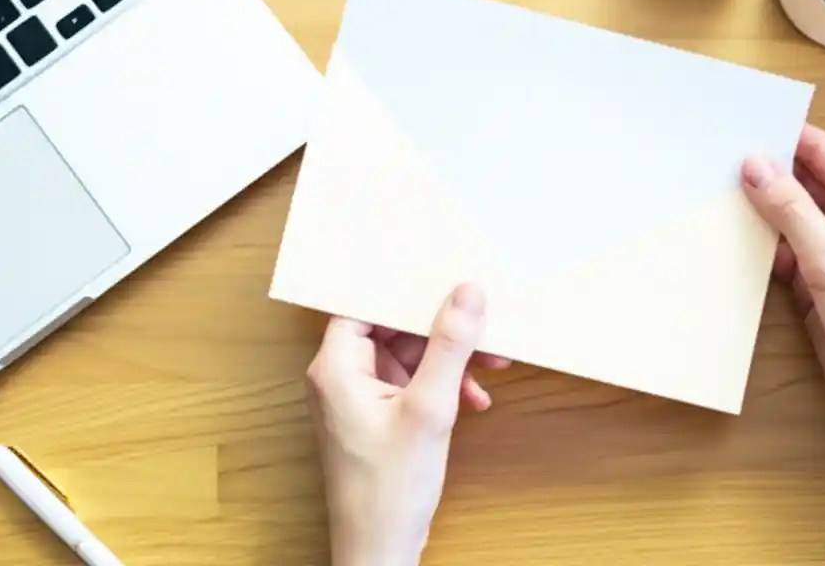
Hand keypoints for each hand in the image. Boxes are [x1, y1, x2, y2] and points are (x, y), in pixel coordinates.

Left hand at [305, 284, 508, 565]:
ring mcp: (356, 399)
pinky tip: (471, 401)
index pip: (366, 305)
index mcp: (336, 367)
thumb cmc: (389, 489)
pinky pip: (408, 383)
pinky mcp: (374, 418)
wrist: (380, 548)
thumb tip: (466, 294)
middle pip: (391, 329)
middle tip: (483, 333)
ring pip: (406, 357)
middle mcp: (339, 377)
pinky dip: (439, 387)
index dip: (405, 294)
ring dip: (447, 362)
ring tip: (488, 370)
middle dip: (440, 333)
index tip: (445, 285)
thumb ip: (449, 347)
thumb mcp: (430, 408)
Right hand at [740, 125, 824, 423]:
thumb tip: (754, 164)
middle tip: (716, 158)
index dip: (787, 140)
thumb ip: (792, 211)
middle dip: (766, 173)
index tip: (740, 126)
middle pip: (806, 184)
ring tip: (713, 191)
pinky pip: (781, 250)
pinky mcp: (816, 282)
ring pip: (789, 217)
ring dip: (758, 210)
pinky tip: (727, 235)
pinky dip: (758, 245)